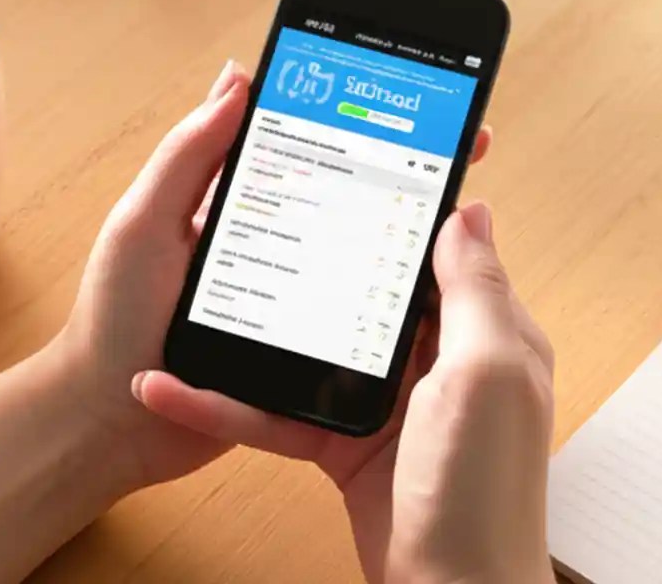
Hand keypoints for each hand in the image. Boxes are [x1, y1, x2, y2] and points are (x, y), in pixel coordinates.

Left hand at [48, 60, 493, 502]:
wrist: (108, 424)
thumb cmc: (114, 320)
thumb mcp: (145, 223)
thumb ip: (187, 156)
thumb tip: (238, 79)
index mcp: (233, 204)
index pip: (304, 146)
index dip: (354, 122)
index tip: (409, 102)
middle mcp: (268, 244)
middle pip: (347, 199)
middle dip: (402, 176)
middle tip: (461, 156)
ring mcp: (287, 297)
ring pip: (358, 260)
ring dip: (405, 242)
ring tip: (460, 223)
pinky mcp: (296, 350)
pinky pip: (348, 322)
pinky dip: (386, 308)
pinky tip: (425, 302)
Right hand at [130, 210, 555, 577]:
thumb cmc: (483, 489)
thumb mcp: (487, 373)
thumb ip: (475, 290)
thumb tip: (467, 211)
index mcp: (484, 335)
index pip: (436, 255)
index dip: (396, 212)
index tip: (345, 171)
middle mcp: (437, 363)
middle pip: (361, 293)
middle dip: (307, 262)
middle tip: (251, 220)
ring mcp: (387, 405)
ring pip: (308, 352)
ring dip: (250, 337)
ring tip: (193, 306)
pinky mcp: (342, 446)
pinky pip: (279, 414)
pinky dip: (227, 406)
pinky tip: (175, 391)